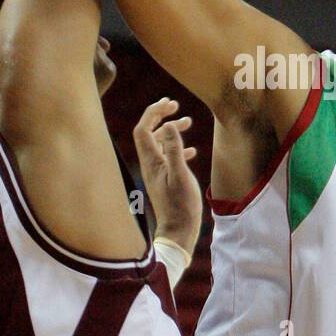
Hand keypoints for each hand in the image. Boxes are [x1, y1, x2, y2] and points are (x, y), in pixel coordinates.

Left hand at [133, 98, 202, 257]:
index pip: (143, 129)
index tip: (170, 103)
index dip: (153, 112)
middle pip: (149, 133)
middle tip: (176, 105)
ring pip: (160, 144)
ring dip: (172, 130)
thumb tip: (169, 125)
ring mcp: (157, 173)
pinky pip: (168, 158)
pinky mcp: (166, 181)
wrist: (179, 232)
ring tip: (188, 121)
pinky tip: (192, 150)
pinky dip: (178, 148)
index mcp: (151, 162)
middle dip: (160, 116)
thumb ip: (174, 149)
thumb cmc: (181, 207)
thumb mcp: (180, 175)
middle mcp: (150, 165)